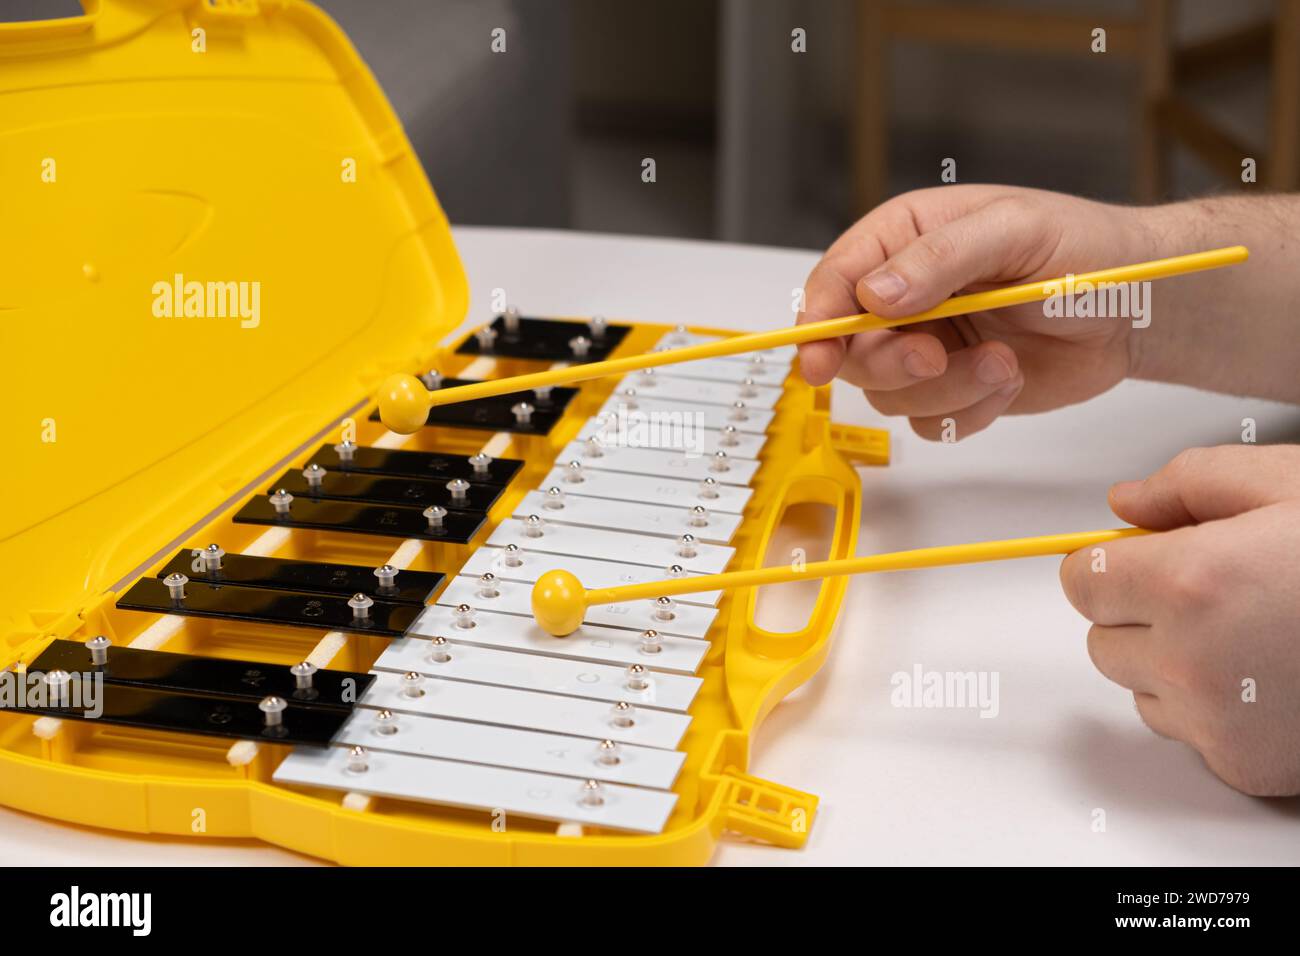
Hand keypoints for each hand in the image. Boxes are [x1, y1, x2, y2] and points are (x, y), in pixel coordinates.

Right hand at [797, 185, 1150, 438]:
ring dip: (946, 388)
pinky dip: (969, 411)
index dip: (817, 322)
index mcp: (905, 239)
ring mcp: (926, 345)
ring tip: (1002, 362)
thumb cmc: (1086, 250)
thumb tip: (874, 293)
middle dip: (892, 363)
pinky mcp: (954, 389)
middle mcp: (904, 296)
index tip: (819, 357)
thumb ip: (940, 258)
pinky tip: (1009, 379)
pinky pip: (929, 421)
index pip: (834, 281)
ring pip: (889, 393)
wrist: (1139, 309)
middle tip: (937, 356)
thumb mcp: (1014, 231)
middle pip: (850, 348)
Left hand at [1059, 445, 1299, 795]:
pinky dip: (1212, 708)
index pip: (1082, 582)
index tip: (1139, 558)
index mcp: (1189, 583)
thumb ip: (1187, 483)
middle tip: (1211, 591)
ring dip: (1171, 663)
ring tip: (1251, 633)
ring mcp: (1216, 722)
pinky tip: (1272, 677)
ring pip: (1141, 689)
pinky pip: (1188, 731)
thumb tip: (1126, 504)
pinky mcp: (1244, 765)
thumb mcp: (1284, 481)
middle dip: (1138, 612)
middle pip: (1102, 640)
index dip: (1111, 564)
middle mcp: (1191, 661)